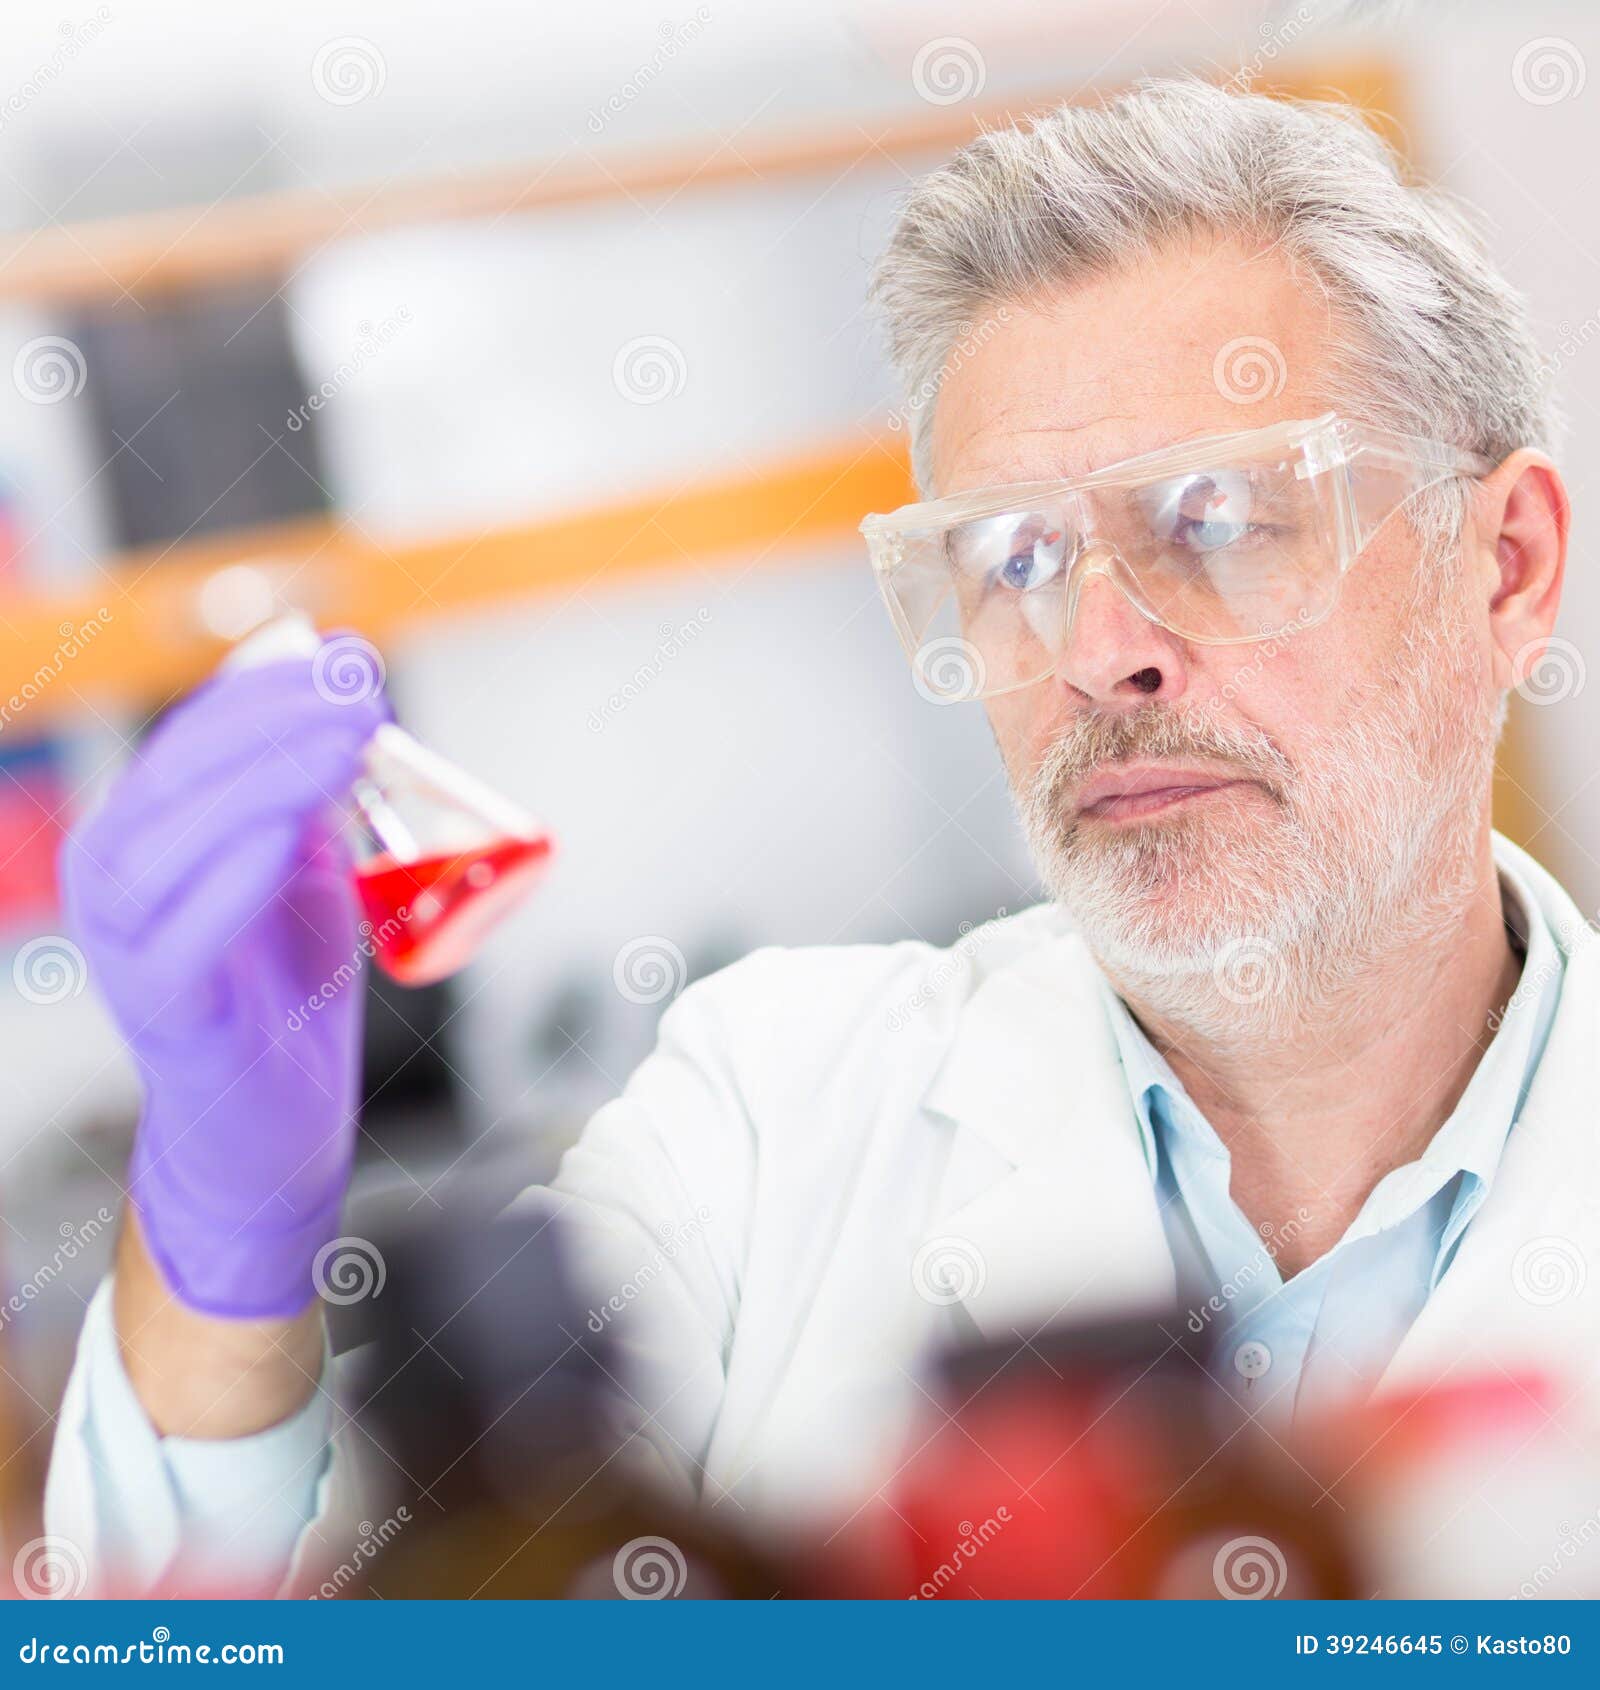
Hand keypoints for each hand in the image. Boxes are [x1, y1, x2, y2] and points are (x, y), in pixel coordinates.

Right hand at [61, 656, 390, 1318]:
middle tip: (361, 694)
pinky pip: (178, 938)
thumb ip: (307, 784)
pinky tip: (283, 837)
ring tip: (341, 744)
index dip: (272, 691)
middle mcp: (115, 877)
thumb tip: (345, 678)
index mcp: (147, 830)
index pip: (196, 737)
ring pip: (166, 844)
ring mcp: (124, 946)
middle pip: (178, 775)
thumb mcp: (303, 861)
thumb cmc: (286, 982)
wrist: (274, 1116)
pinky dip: (230, 880)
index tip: (354, 660)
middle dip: (272, 722)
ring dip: (258, 783)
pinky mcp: (159, 1011)